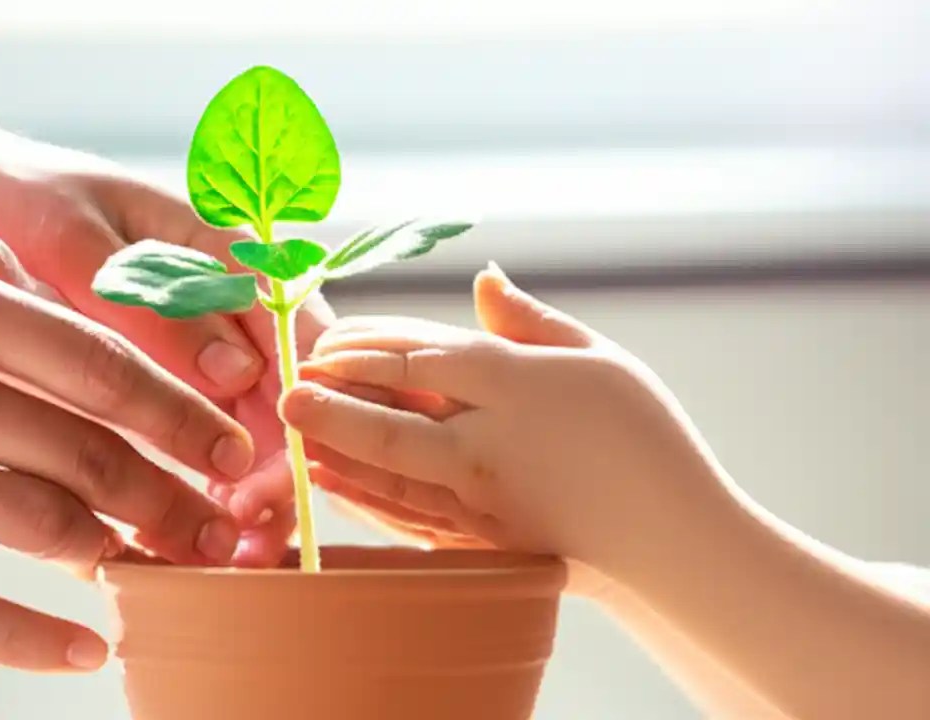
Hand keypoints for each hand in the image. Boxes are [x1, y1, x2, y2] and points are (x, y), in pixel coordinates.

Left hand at [0, 130, 332, 564]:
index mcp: (217, 241)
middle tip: (244, 535)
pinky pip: (186, 431)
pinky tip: (167, 531)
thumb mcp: (71, 240)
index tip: (264, 474)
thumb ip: (152, 303)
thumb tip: (239, 372)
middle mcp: (217, 293)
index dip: (296, 404)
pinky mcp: (145, 371)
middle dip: (276, 467)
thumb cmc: (2, 193)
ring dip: (242, 487)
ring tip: (220, 551)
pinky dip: (188, 483)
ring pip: (242, 420)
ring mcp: (185, 335)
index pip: (293, 328)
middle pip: (280, 386)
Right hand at [0, 205, 252, 670]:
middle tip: (224, 523)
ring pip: (45, 531)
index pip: (101, 367)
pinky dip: (33, 642)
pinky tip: (85, 653)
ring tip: (172, 569)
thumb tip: (65, 303)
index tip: (226, 445)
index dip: (180, 415)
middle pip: (92, 458)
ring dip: (127, 557)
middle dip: (176, 497)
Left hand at [281, 263, 718, 581]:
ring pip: (388, 473)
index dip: (366, 348)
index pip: (423, 358)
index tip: (325, 342)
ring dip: (335, 449)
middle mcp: (490, 444)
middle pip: (390, 420)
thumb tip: (482, 277)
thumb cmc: (646, 440)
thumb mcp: (600, 359)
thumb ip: (530, 321)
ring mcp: (481, 501)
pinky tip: (333, 481)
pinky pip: (408, 517)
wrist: (673, 543)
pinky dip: (365, 499)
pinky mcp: (480, 544)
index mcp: (519, 387)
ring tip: (293, 431)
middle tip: (284, 390)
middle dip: (330, 404)